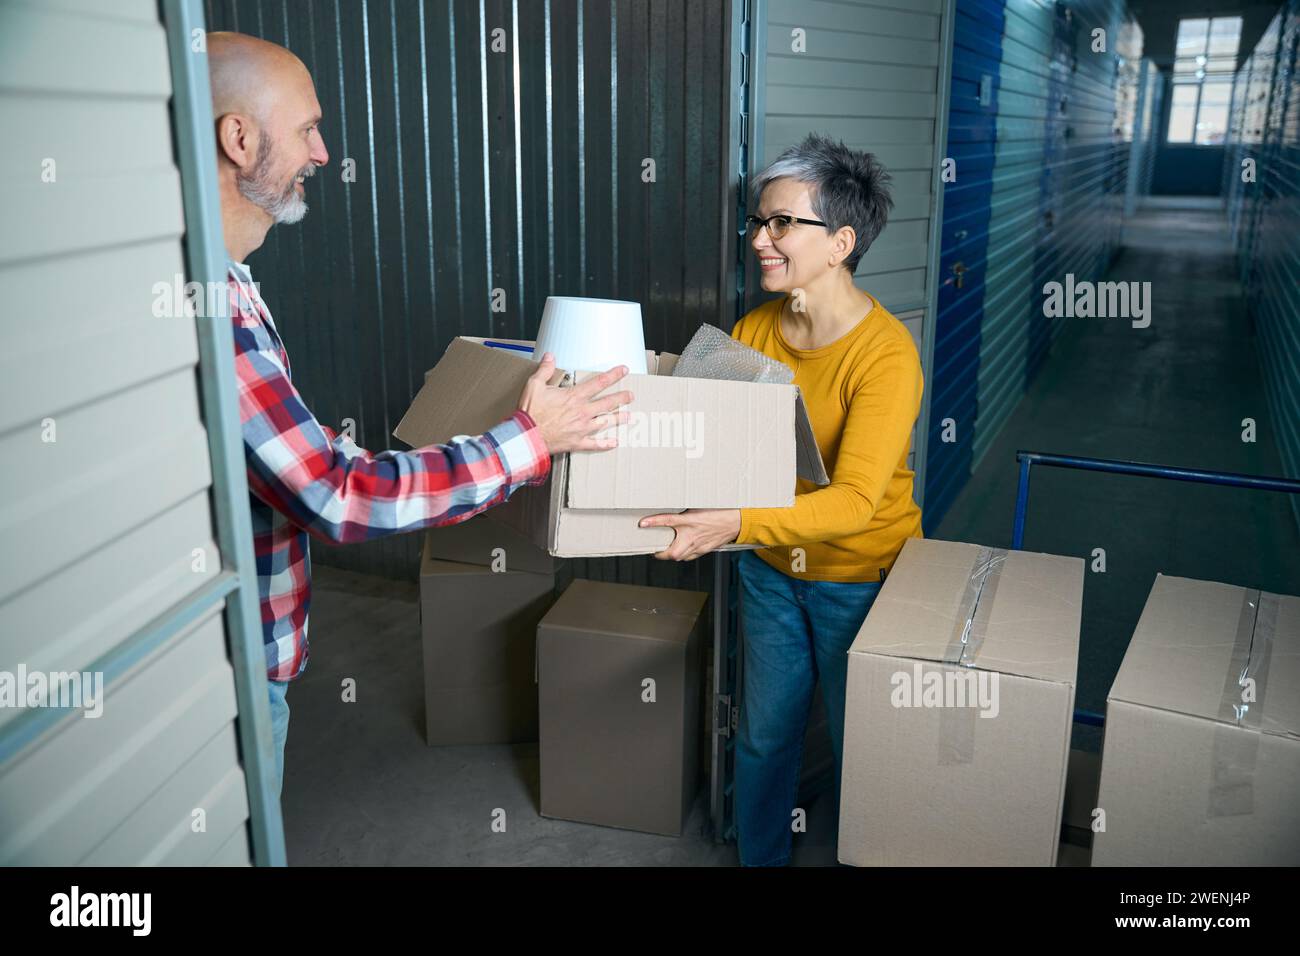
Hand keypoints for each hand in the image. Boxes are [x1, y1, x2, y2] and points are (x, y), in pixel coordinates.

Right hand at [517, 352, 632, 453]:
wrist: (526, 436)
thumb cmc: (530, 412)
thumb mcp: (534, 385)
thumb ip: (545, 370)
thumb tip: (550, 356)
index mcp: (574, 397)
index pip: (599, 383)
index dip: (613, 375)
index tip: (624, 370)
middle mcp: (582, 412)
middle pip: (608, 403)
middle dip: (621, 398)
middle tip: (631, 396)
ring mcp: (581, 428)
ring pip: (606, 422)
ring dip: (619, 419)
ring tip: (629, 417)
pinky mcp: (577, 442)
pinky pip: (595, 444)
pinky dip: (606, 444)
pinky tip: (614, 443)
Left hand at [639, 509, 741, 560]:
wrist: (736, 522)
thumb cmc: (718, 512)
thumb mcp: (698, 506)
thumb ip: (683, 508)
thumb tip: (671, 504)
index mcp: (690, 520)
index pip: (667, 520)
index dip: (653, 522)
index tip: (642, 524)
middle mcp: (693, 535)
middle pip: (672, 552)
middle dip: (661, 553)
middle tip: (654, 548)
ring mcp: (698, 545)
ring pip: (680, 557)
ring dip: (671, 554)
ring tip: (665, 550)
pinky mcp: (704, 550)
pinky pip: (690, 556)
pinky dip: (683, 554)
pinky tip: (681, 549)